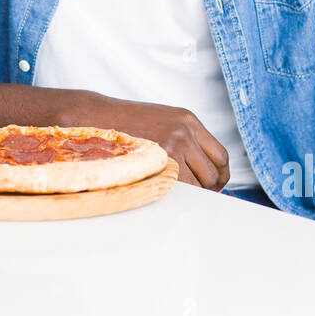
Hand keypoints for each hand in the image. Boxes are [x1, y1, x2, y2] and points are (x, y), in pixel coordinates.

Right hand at [57, 90, 229, 190]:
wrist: (93, 118)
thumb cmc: (124, 125)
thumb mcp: (161, 123)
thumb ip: (183, 141)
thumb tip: (203, 175)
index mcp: (188, 119)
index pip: (220, 155)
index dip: (220, 175)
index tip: (214, 186)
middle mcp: (185, 131)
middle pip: (214, 172)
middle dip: (209, 189)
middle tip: (196, 197)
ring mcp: (173, 144)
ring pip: (201, 184)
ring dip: (194, 194)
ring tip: (177, 195)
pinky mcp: (160, 158)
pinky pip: (183, 187)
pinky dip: (180, 195)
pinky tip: (167, 194)